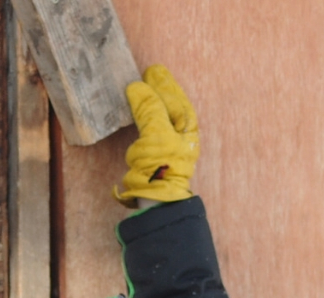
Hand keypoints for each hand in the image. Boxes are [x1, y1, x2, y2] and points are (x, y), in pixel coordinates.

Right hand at [114, 65, 199, 206]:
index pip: (176, 99)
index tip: (151, 72)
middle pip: (172, 106)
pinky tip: (140, 115)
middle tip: (149, 74)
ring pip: (164, 117)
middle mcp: (181, 136)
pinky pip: (154, 129)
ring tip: (145, 88)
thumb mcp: (156, 133)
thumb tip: (136, 87)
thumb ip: (149, 108)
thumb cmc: (161, 167)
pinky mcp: (158, 156)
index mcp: (187, 129)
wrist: (156, 200)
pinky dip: (147, 118)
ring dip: (154, 102)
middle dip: (161, 91)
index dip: (163, 85)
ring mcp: (170, 146)